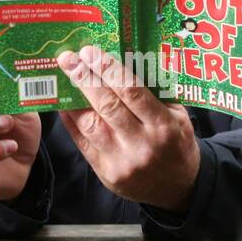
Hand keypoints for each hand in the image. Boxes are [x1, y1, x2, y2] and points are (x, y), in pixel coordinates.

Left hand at [56, 45, 200, 212]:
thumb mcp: (178, 116)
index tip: (90, 52)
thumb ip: (156, 93)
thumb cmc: (177, 144)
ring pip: (90, 125)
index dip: (109, 69)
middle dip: (84, 78)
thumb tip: (125, 61)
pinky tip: (64, 104)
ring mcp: (122, 162)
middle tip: (68, 58)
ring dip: (73, 99)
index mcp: (164, 126)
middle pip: (107, 106)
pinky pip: (83, 143)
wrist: (178, 189)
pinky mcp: (107, 174)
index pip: (132, 92)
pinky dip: (71, 122)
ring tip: (63, 77)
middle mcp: (142, 145)